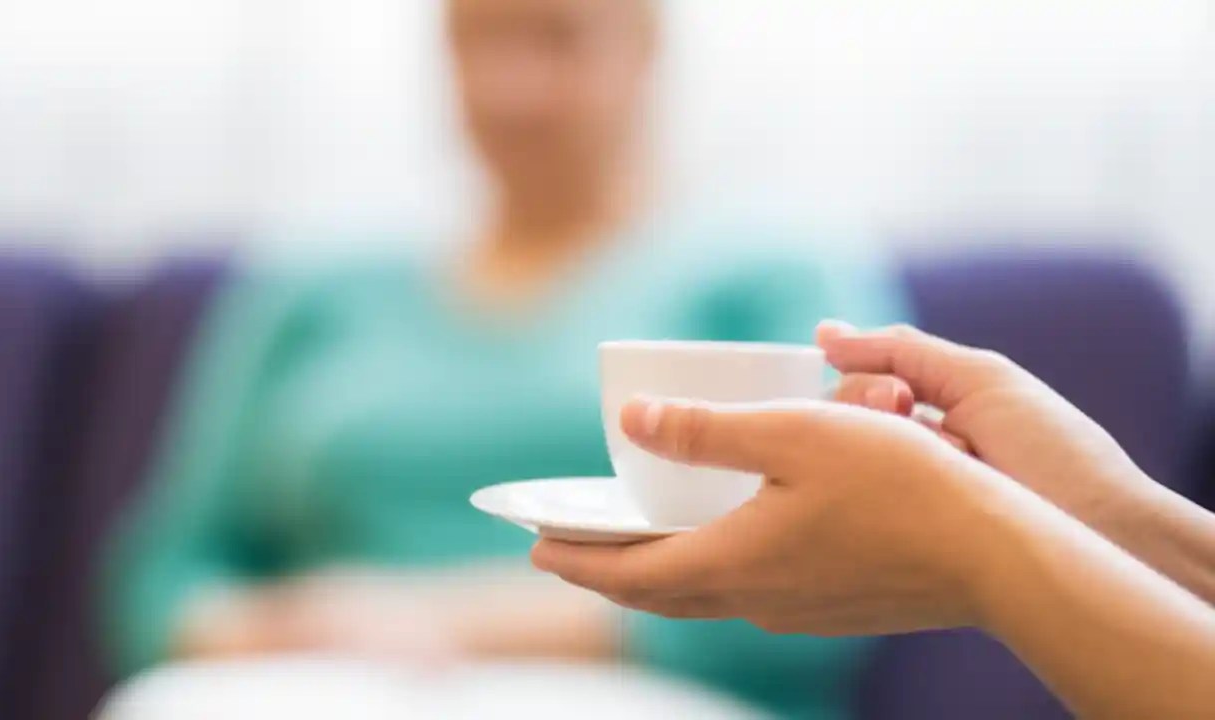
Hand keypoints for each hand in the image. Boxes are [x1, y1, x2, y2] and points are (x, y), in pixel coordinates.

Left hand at [532, 396, 1025, 635]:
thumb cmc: (899, 483)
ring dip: (662, 570)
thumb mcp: (791, 434)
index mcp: (734, 560)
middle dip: (609, 570)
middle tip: (572, 547)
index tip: (535, 546)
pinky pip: (749, 590)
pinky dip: (714, 567)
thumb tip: (632, 423)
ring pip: (706, 593)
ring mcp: (798, 610)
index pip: (628, 574)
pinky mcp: (833, 607)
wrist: (996, 554)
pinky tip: (729, 539)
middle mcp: (757, 599)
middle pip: (660, 593)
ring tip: (638, 541)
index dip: (577, 558)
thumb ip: (706, 431)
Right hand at [818, 321, 1149, 541]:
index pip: (860, 380)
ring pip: (845, 449)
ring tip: (940, 453)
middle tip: (900, 406)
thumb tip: (824, 333)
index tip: (869, 378)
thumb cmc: (1051, 450)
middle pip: (843, 412)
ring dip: (889, 437)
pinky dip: (895, 477)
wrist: (1095, 529)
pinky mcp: (897, 528)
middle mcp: (908, 449)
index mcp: (931, 406)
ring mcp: (901, 491)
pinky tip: (929, 483)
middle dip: (867, 399)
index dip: (856, 374)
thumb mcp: (979, 378)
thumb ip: (901, 350)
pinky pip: (860, 492)